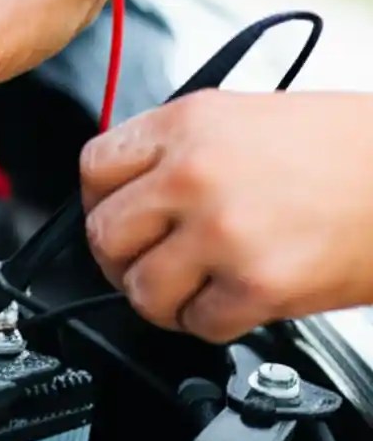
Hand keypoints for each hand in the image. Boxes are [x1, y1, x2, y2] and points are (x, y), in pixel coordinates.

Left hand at [81, 90, 372, 342]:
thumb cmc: (348, 148)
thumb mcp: (244, 117)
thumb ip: (178, 149)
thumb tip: (130, 189)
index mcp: (185, 125)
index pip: (93, 169)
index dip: (99, 200)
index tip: (117, 214)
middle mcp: (193, 175)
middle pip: (104, 234)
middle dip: (122, 257)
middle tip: (148, 261)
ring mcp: (221, 233)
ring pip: (140, 289)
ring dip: (163, 297)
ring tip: (195, 285)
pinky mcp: (255, 286)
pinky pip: (195, 323)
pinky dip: (211, 321)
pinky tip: (236, 298)